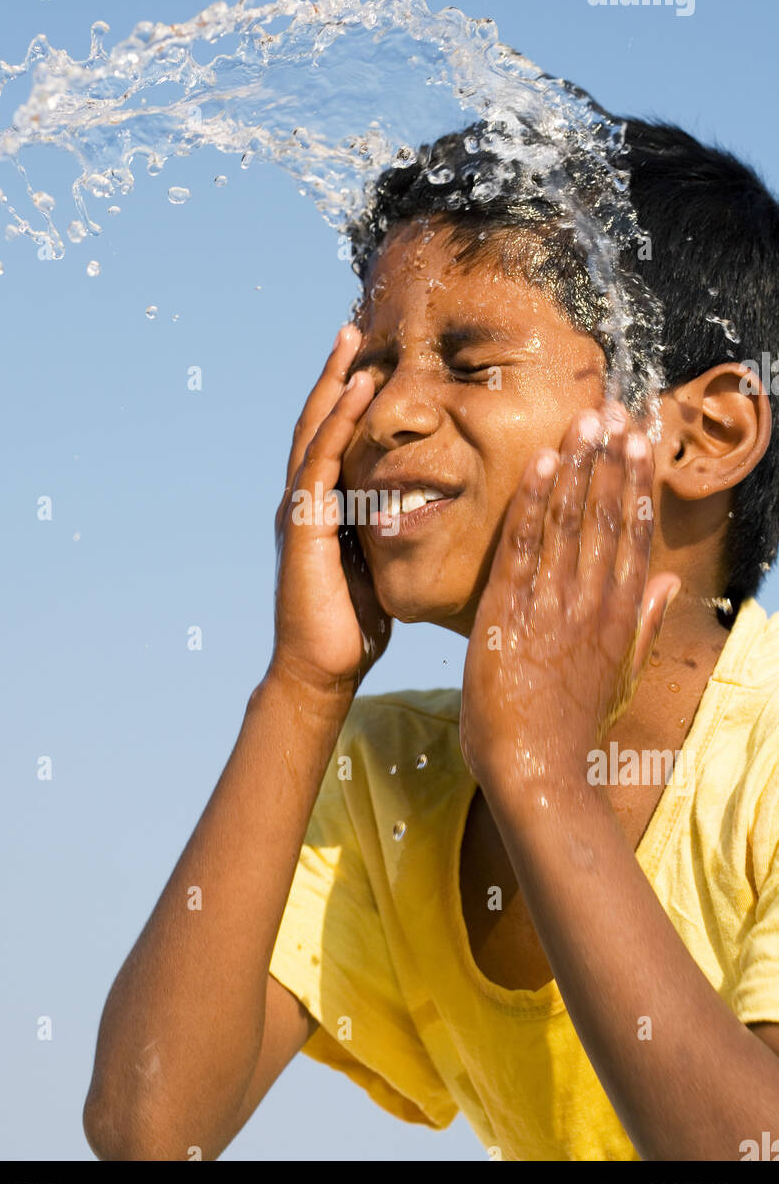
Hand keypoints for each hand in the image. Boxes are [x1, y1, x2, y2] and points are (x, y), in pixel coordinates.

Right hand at [270, 325, 391, 696]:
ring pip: (314, 431)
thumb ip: (383, 535)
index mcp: (320, 510)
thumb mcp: (375, 568)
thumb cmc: (351, 629)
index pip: (330, 442)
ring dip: (332, 384)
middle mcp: (302, 502)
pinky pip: (322, 460)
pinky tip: (356, 391)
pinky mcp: (304, 522)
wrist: (320, 671)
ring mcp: (298, 509)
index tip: (365, 363)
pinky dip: (338, 422)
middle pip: (315, 423)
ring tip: (351, 342)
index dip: (343, 401)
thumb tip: (413, 515)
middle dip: (332, 376)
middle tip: (350, 331)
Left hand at [459, 401, 680, 794]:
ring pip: (572, 525)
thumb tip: (672, 580)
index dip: (637, 484)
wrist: (537, 772)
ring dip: (580, 469)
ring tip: (588, 421)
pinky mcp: (511, 615)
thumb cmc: (569, 727)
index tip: (641, 441)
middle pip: (609, 519)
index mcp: (617, 616)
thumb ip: (644, 621)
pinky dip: (534, 505)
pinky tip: (541, 465)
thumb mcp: (618, 673)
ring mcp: (554, 607)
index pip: (633, 535)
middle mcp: (592, 603)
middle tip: (617, 411)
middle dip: (612, 462)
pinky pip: (524, 549)